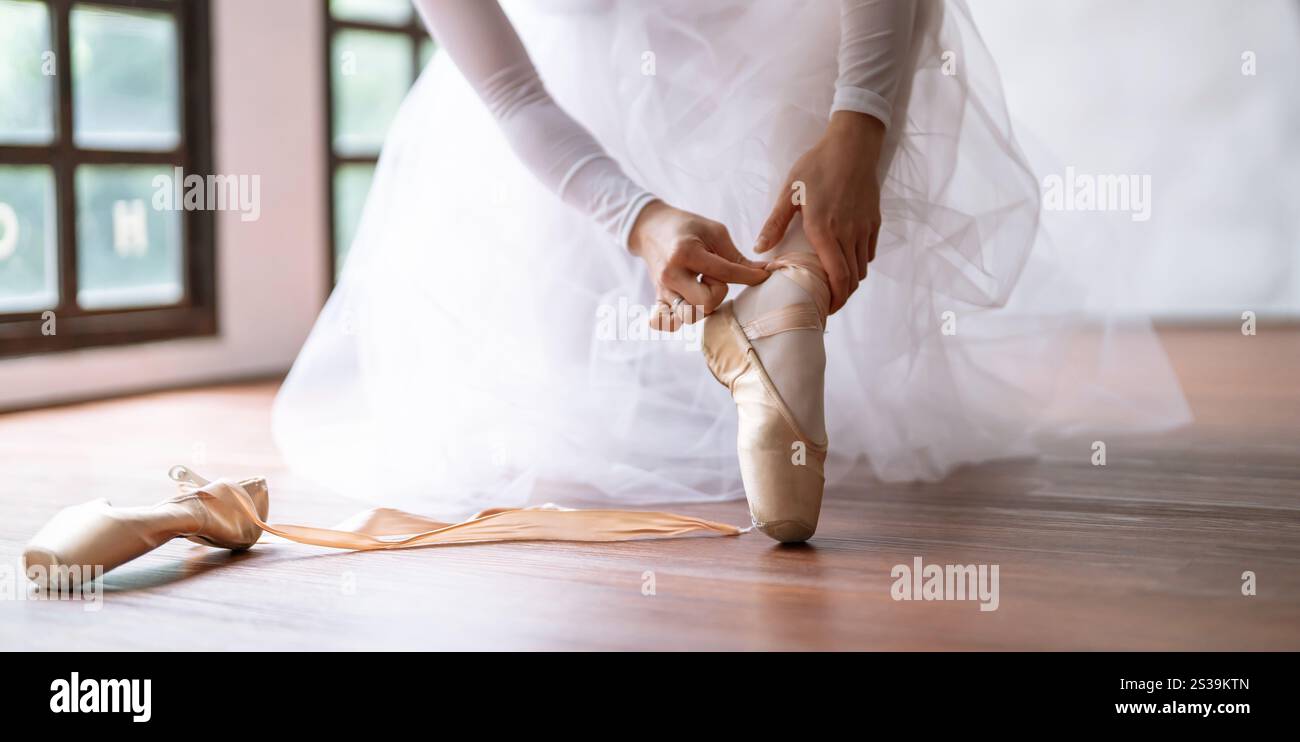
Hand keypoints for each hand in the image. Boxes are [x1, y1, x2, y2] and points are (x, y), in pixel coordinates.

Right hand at [629, 200, 769, 331]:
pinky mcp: (658, 299)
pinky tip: (689, 306)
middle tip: (713, 275)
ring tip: (701, 288)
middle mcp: (671, 275)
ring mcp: (663, 290)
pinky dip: (677, 320)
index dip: (751, 276)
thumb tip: (765, 272)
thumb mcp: (714, 232)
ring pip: (690, 317)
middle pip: (706, 303)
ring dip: (703, 306)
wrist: (650, 228)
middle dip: (719, 291)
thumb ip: (736, 257)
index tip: (763, 275)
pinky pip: (665, 323)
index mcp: (685, 253)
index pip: (726, 274)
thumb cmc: (686, 227)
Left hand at [754, 111, 885, 313]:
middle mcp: (848, 233)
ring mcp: (864, 228)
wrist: (852, 145)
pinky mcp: (874, 221)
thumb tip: (759, 250)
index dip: (834, 299)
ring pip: (862, 268)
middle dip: (842, 296)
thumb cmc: (817, 166)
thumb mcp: (790, 192)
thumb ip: (775, 223)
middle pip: (852, 279)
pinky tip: (846, 261)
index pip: (837, 277)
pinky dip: (859, 263)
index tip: (825, 310)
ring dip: (851, 281)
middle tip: (827, 303)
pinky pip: (869, 252)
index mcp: (824, 230)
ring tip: (835, 285)